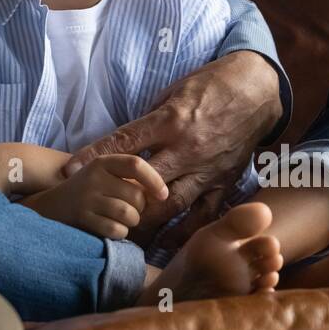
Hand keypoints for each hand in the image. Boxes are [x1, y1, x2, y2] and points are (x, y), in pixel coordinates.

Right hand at [21, 154, 167, 239]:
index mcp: (102, 162)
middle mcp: (94, 177)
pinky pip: (116, 229)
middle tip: (130, 210)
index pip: (135, 164)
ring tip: (122, 221)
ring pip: (128, 213)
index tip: (163, 195)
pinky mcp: (82, 218)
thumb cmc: (88, 193)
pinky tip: (110, 229)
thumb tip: (162, 193)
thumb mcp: (103, 175)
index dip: (154, 180)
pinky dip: (119, 233)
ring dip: (131, 222)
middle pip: (137, 195)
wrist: (50, 207)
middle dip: (140, 208)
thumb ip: (128, 179)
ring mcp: (86, 198)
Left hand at [61, 50, 281, 243]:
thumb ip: (150, 119)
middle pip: (144, 182)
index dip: (95, 155)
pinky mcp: (224, 182)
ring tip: (121, 235)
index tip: (70, 170)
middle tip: (92, 213)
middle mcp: (187, 148)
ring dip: (146, 222)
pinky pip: (203, 214)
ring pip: (172, 205)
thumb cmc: (211, 85)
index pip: (125, 142)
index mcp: (171, 120)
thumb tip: (125, 140)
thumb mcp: (173, 91)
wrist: (258, 89)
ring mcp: (207, 169)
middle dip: (117, 198)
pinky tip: (165, 244)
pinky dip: (184, 231)